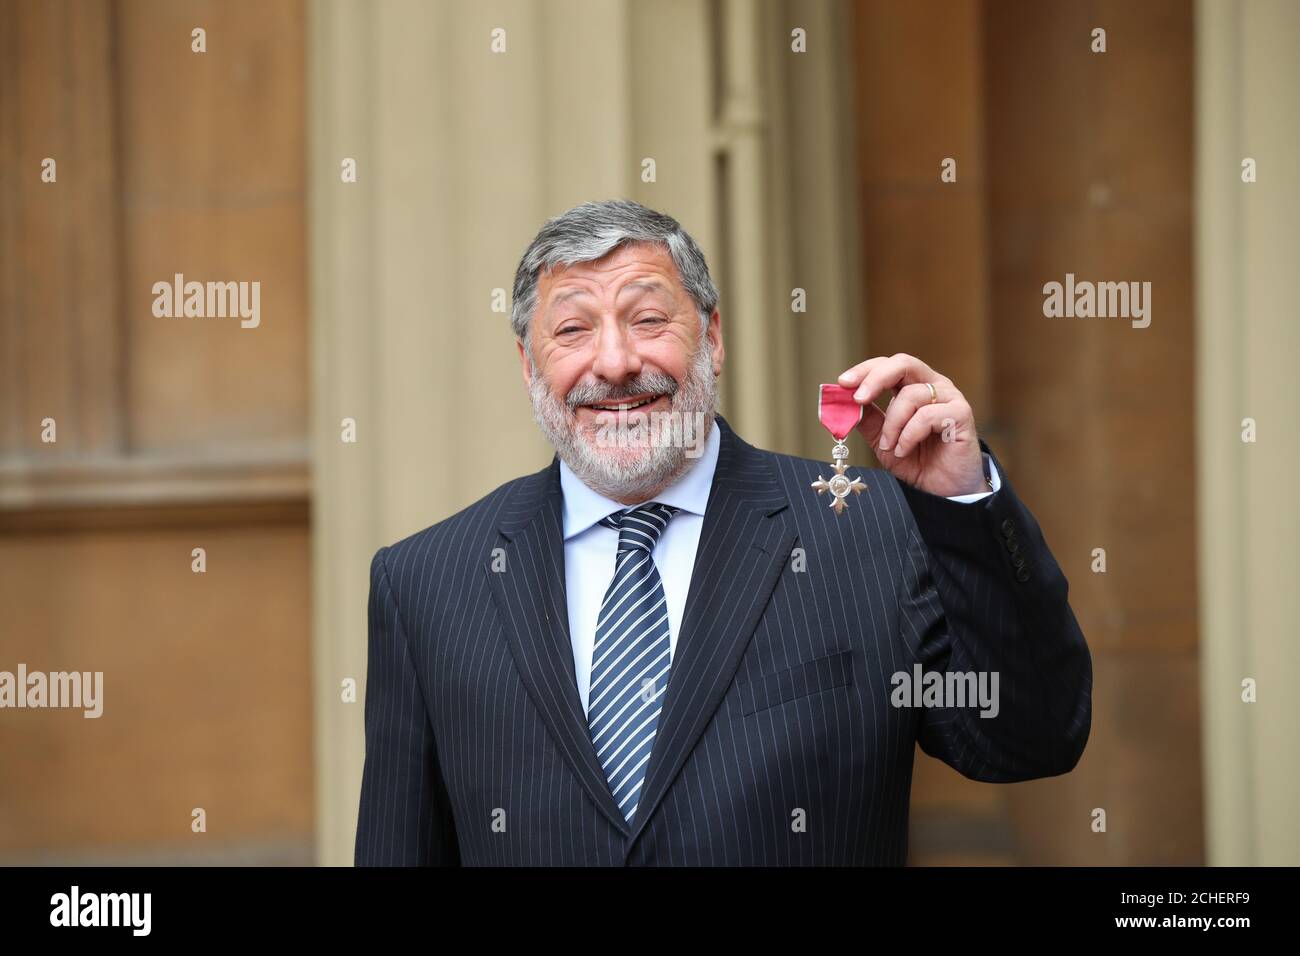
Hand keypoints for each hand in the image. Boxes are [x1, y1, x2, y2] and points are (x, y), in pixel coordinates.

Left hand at [837, 353, 984, 496]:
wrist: (943, 489)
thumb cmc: (916, 461)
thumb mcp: (882, 440)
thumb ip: (867, 419)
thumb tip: (842, 403)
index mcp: (914, 386)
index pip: (888, 365)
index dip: (865, 370)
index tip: (843, 383)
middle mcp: (933, 386)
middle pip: (903, 363)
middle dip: (875, 379)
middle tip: (858, 399)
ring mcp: (950, 398)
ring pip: (911, 395)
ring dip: (892, 424)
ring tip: (889, 446)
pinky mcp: (961, 414)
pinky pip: (927, 416)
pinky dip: (908, 435)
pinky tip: (903, 450)